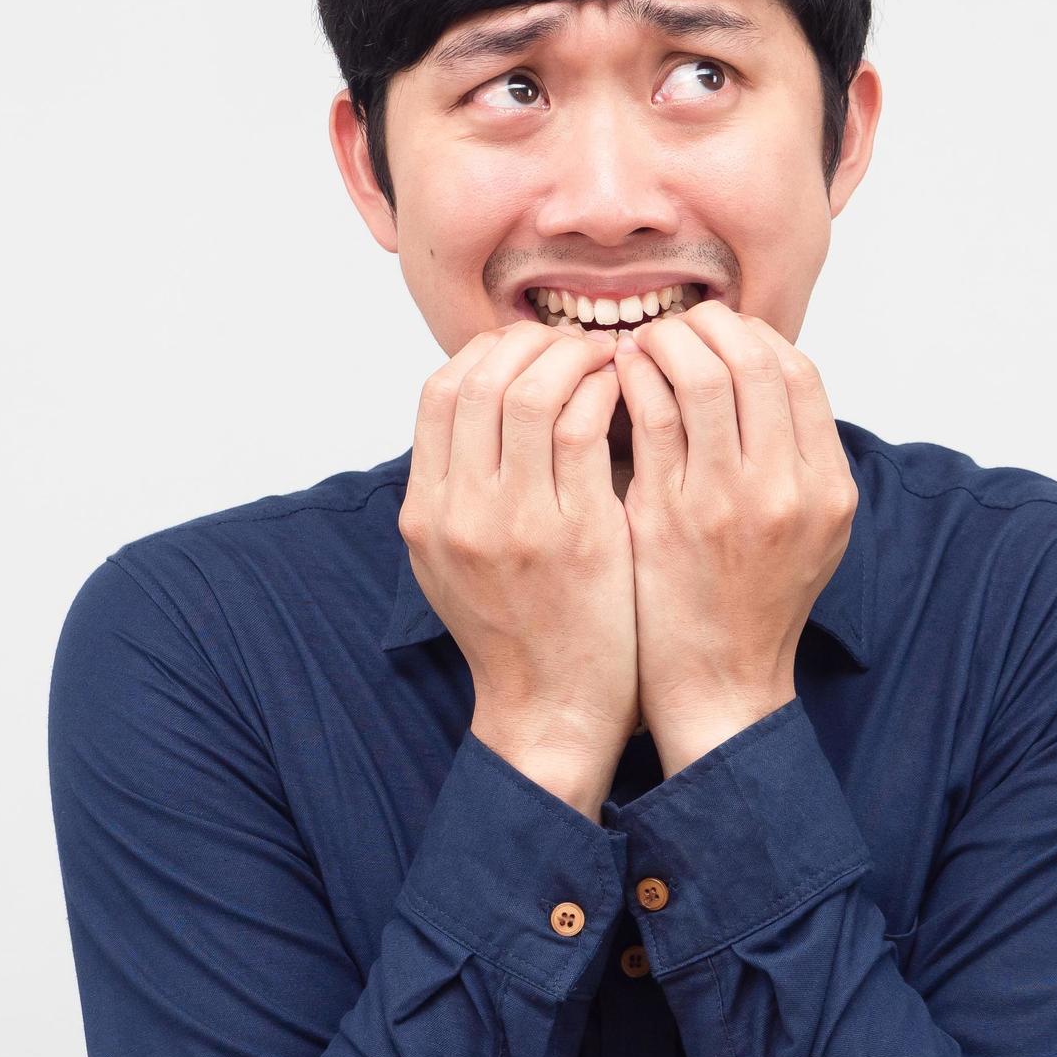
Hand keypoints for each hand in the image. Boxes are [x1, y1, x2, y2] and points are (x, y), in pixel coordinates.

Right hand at [401, 321, 635, 817]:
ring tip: (608, 360)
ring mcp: (517, 524)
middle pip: (481, 379)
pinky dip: (607, 395)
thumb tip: (485, 403)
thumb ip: (457, 488)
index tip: (530, 350)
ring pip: (533, 393)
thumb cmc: (519, 631)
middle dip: (533, 344)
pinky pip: (586, 431)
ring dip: (576, 359)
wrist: (552, 711)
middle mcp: (461, 513)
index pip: (440, 391)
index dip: (487, 354)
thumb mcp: (454, 560)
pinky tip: (630, 395)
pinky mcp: (578, 537)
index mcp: (426, 512)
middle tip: (576, 345)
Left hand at [612, 300, 858, 776]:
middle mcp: (787, 488)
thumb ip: (794, 460)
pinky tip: (615, 379)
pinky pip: (651, 416)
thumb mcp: (808, 532)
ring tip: (640, 346)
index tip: (718, 335)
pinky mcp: (669, 516)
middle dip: (708, 326)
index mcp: (827, 486)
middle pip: (756, 359)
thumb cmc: (750, 606)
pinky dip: (632, 381)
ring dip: (665, 343)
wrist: (719, 687)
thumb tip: (755, 377)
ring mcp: (728, 500)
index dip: (755, 336)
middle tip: (674, 326)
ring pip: (702, 375)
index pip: (799, 371)